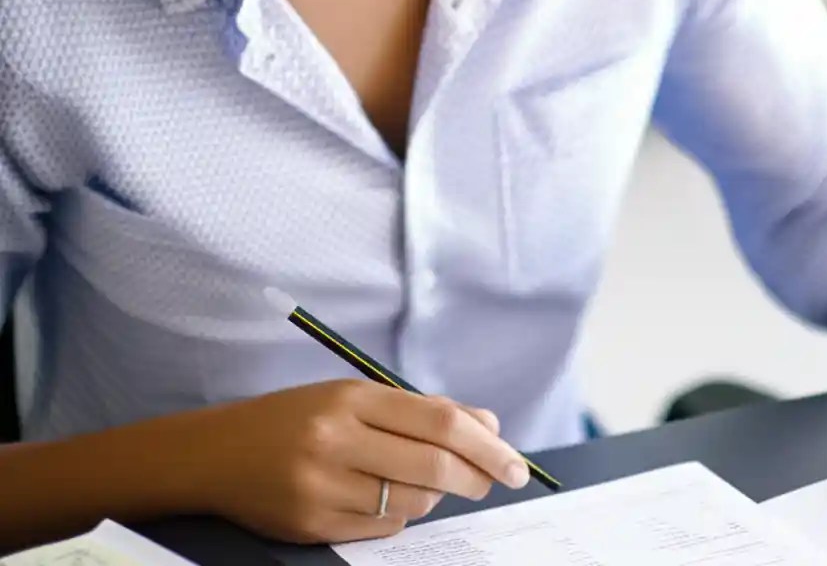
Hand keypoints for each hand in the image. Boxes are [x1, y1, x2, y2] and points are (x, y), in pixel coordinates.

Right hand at [184, 380, 530, 542]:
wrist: (213, 455)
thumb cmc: (295, 419)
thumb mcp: (353, 397)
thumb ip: (421, 409)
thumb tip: (489, 427)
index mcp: (350, 398)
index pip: (440, 422)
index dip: (486, 445)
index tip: (514, 462)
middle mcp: (335, 440)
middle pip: (434, 467)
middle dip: (476, 477)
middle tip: (495, 480)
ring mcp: (321, 486)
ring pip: (413, 503)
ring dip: (435, 497)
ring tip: (426, 483)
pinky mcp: (311, 524)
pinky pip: (383, 528)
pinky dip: (399, 516)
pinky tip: (383, 497)